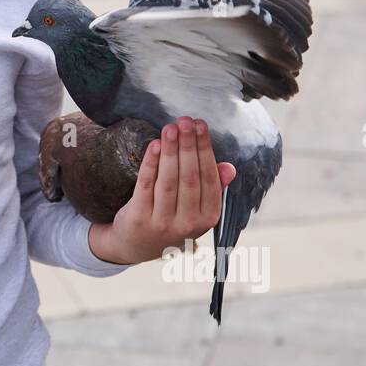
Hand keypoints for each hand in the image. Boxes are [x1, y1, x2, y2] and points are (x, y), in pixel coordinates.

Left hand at [88, 116, 235, 264]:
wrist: (136, 245)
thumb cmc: (171, 218)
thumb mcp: (196, 209)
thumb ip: (212, 186)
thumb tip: (230, 168)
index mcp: (208, 219)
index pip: (209, 179)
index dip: (205, 150)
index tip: (201, 125)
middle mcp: (188, 223)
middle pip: (189, 178)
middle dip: (188, 146)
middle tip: (185, 121)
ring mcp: (163, 223)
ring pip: (168, 181)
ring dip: (170, 151)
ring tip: (170, 127)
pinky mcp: (139, 219)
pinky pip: (146, 185)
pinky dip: (150, 163)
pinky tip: (154, 145)